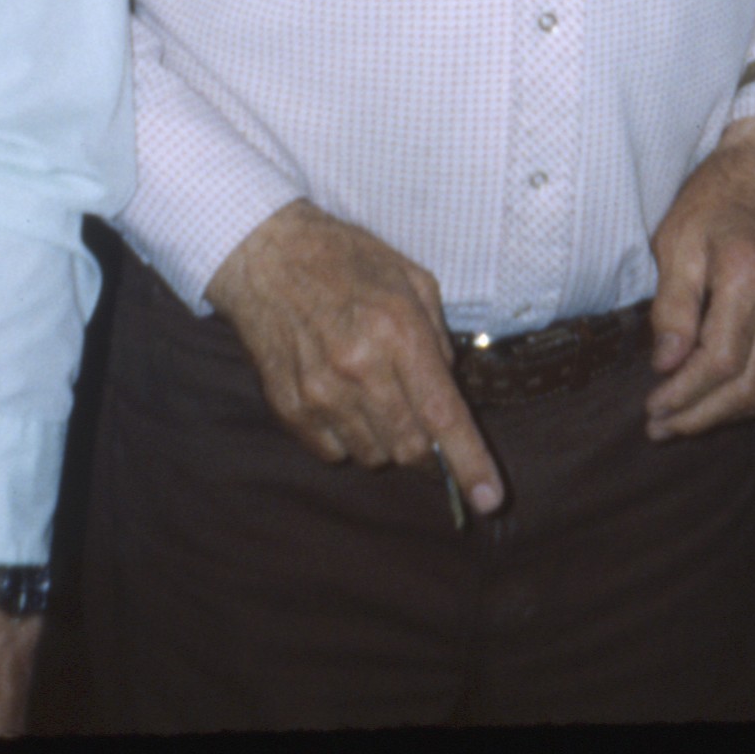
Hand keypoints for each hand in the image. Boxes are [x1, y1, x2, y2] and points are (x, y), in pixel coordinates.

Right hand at [203, 201, 503, 516]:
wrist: (265, 254)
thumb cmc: (344, 259)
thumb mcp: (409, 278)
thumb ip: (437, 336)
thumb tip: (448, 387)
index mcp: (398, 331)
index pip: (443, 415)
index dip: (470, 463)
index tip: (489, 499)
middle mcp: (360, 367)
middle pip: (410, 448)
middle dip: (428, 452)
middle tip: (424, 427)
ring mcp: (320, 391)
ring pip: (372, 456)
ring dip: (386, 441)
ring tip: (373, 397)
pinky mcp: (289, 407)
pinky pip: (333, 453)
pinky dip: (347, 439)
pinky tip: (342, 400)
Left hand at [644, 117, 754, 439]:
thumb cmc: (715, 201)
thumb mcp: (677, 241)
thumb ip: (672, 306)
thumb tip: (665, 365)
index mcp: (751, 275)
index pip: (720, 361)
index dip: (685, 394)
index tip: (652, 408)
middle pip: (748, 385)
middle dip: (699, 416)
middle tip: (659, 428)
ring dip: (725, 416)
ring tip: (683, 423)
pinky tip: (723, 405)